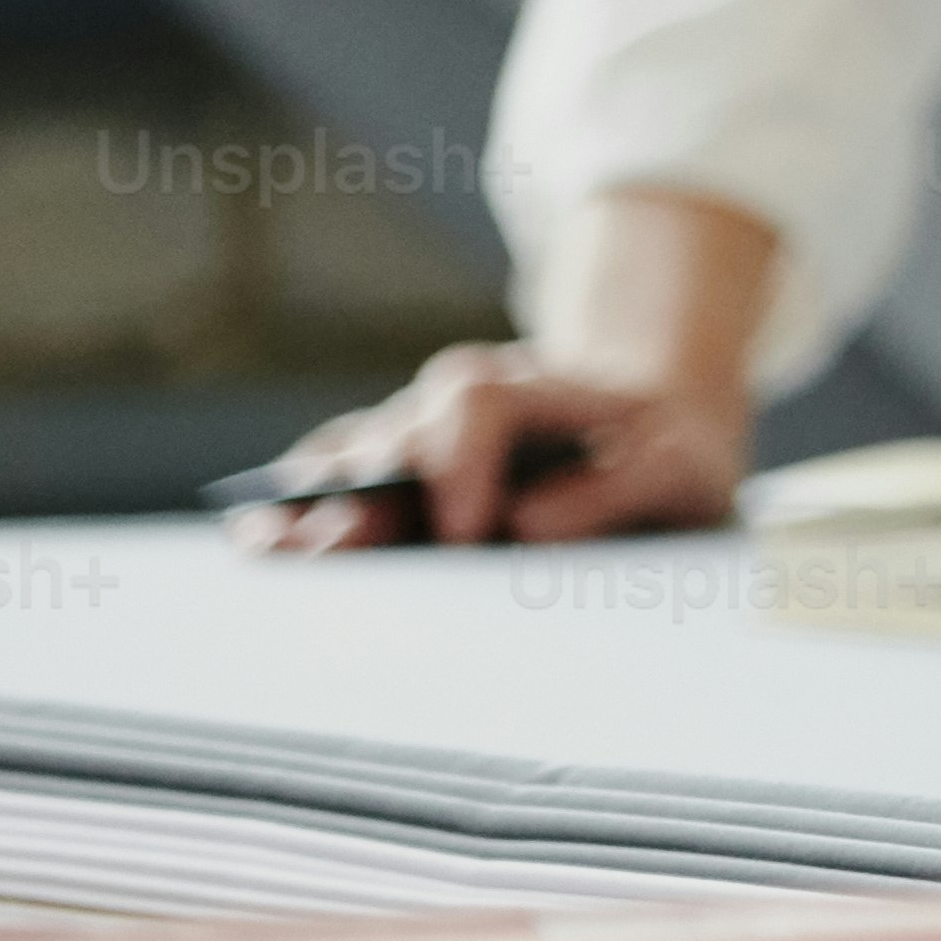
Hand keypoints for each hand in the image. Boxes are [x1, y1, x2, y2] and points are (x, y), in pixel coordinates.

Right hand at [232, 339, 746, 551]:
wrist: (649, 430)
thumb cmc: (665, 454)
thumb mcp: (682, 467)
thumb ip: (621, 489)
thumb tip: (524, 525)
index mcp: (535, 387)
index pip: (479, 403)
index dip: (461, 465)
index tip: (465, 535)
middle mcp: (456, 400)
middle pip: (393, 433)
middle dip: (363, 493)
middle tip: (338, 553)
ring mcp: (413, 431)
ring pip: (348, 455)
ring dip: (312, 504)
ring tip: (273, 550)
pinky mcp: (384, 469)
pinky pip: (327, 475)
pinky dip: (293, 506)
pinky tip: (258, 541)